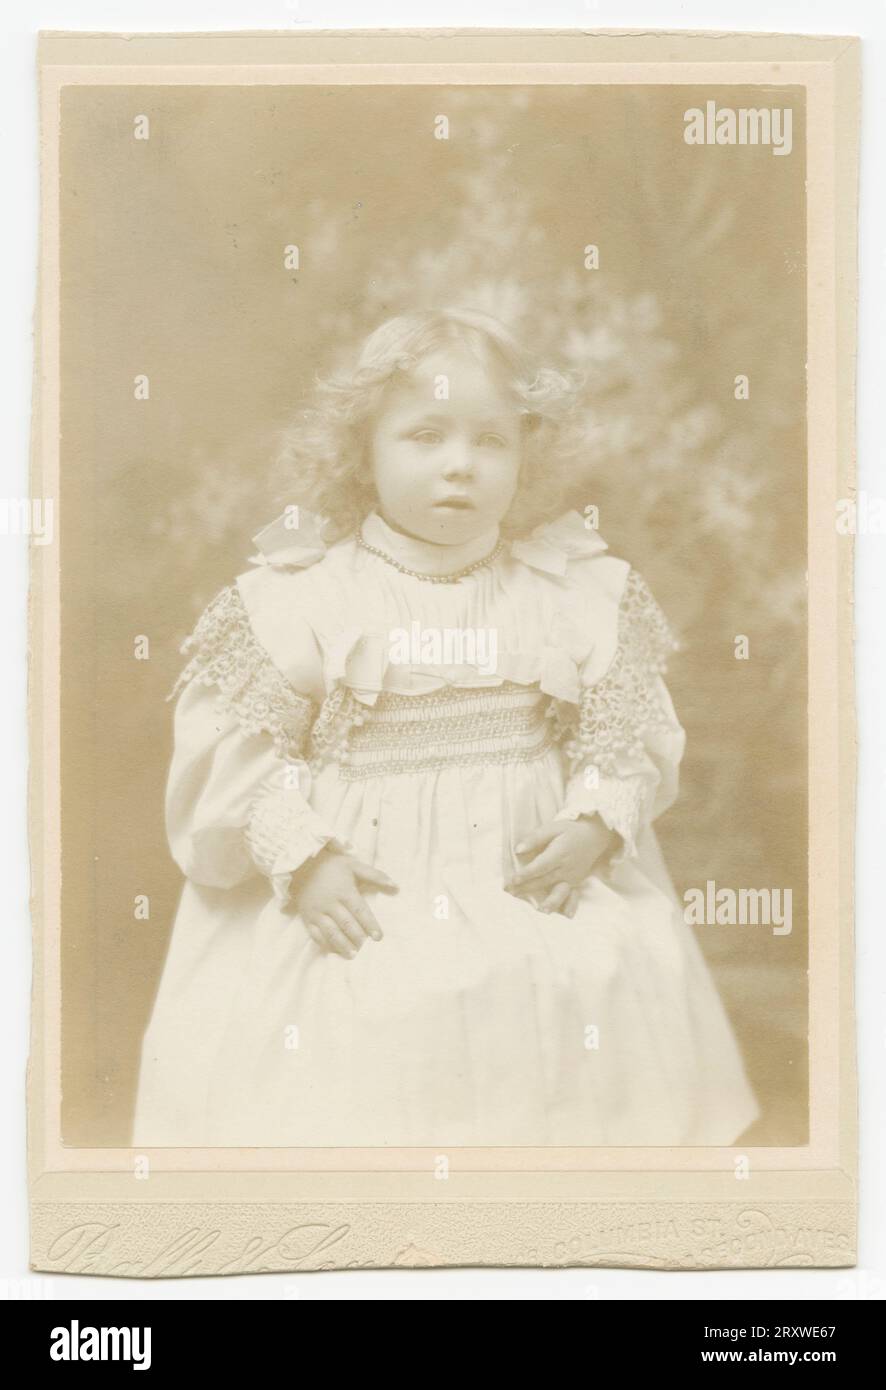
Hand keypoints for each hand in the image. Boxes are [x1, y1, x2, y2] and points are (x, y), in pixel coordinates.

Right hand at [284, 847, 398, 957]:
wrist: (300, 865)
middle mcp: (330, 903)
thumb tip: (396, 887)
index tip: (379, 937)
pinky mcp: (307, 918)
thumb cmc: (331, 865)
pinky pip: (315, 934)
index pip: (360, 911)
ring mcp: (317, 912)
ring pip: (331, 932)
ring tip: (353, 955)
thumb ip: (376, 875)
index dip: (370, 925)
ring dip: (342, 945)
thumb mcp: (353, 865)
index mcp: (344, 891)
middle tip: (366, 948)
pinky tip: (334, 951)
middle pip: (346, 924)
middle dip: (357, 937)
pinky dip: (325, 944)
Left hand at [504, 815, 615, 916]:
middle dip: (528, 888)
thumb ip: (535, 838)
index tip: (513, 880)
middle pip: (545, 880)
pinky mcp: (576, 883)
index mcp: (559, 853)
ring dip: (549, 901)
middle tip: (511, 894)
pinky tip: (566, 915)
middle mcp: (567, 868)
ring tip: (540, 911)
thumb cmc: (570, 830)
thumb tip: (518, 850)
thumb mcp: (553, 827)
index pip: (540, 866)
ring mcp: (573, 877)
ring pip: (559, 891)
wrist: (594, 836)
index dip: (527, 874)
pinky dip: (569, 905)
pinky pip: (572, 896)